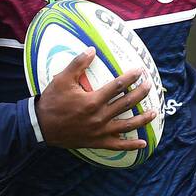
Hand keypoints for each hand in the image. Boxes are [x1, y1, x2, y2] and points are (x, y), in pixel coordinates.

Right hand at [35, 48, 156, 151]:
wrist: (41, 127)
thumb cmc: (52, 102)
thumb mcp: (62, 79)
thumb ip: (78, 64)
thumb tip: (92, 49)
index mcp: (92, 101)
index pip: (117, 87)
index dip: (130, 77)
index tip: (139, 71)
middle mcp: (99, 117)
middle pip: (126, 104)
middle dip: (140, 94)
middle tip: (149, 86)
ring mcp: (100, 131)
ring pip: (126, 125)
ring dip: (142, 119)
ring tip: (154, 112)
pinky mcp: (97, 142)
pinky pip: (117, 145)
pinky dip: (131, 145)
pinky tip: (143, 143)